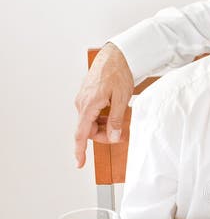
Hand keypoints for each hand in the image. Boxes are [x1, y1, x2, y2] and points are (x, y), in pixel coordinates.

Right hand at [74, 43, 133, 167]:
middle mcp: (81, 103)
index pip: (82, 134)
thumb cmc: (118, 73)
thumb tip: (114, 137)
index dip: (80, 150)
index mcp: (88, 105)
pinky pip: (92, 114)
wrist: (115, 55)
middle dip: (104, 135)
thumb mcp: (121, 99)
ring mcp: (83, 99)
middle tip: (121, 133)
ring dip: (104, 126)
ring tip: (119, 119)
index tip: (79, 163)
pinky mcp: (87, 96)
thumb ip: (115, 120)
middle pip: (89, 130)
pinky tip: (112, 112)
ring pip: (91, 122)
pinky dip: (101, 117)